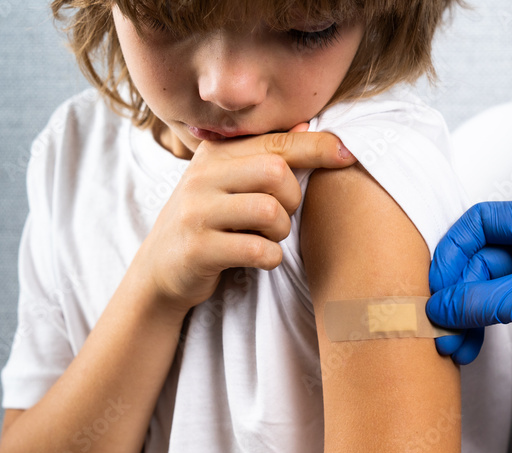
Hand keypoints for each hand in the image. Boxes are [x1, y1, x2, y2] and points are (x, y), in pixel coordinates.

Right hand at [131, 131, 355, 314]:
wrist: (162, 269)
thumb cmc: (209, 222)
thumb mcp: (229, 182)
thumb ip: (263, 155)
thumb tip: (305, 124)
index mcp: (215, 154)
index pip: (276, 142)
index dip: (317, 147)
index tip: (348, 155)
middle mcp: (202, 176)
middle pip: (276, 172)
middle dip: (293, 199)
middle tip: (282, 216)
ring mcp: (196, 212)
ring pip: (269, 211)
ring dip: (281, 232)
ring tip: (267, 238)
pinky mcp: (197, 249)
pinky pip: (257, 250)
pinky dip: (270, 258)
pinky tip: (259, 258)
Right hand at [427, 201, 511, 452]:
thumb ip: (485, 300)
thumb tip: (442, 306)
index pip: (482, 220)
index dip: (453, 250)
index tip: (436, 284)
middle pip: (482, 257)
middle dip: (459, 292)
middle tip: (441, 324)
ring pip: (491, 287)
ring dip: (469, 314)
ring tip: (454, 344)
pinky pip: (506, 307)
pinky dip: (486, 324)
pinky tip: (474, 343)